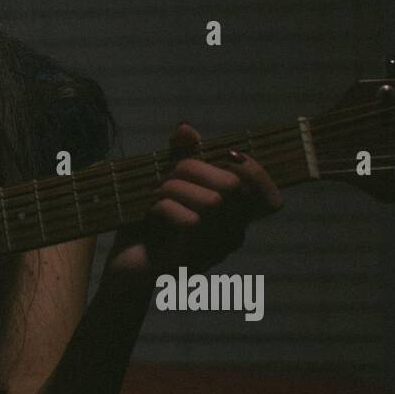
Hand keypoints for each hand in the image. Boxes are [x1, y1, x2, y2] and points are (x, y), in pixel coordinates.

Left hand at [105, 121, 282, 281]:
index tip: (225, 155)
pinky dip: (165, 207)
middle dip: (195, 168)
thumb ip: (181, 155)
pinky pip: (191, 222)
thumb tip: (186, 128)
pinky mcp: (190, 262)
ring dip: (175, 188)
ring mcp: (213, 252)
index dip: (255, 172)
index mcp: (232, 217)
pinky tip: (151, 212)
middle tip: (167, 175)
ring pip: (211, 202)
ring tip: (155, 193)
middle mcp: (231, 236)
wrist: (124, 265)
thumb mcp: (166, 182)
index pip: (270, 199)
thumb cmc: (149, 223)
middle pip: (234, 188)